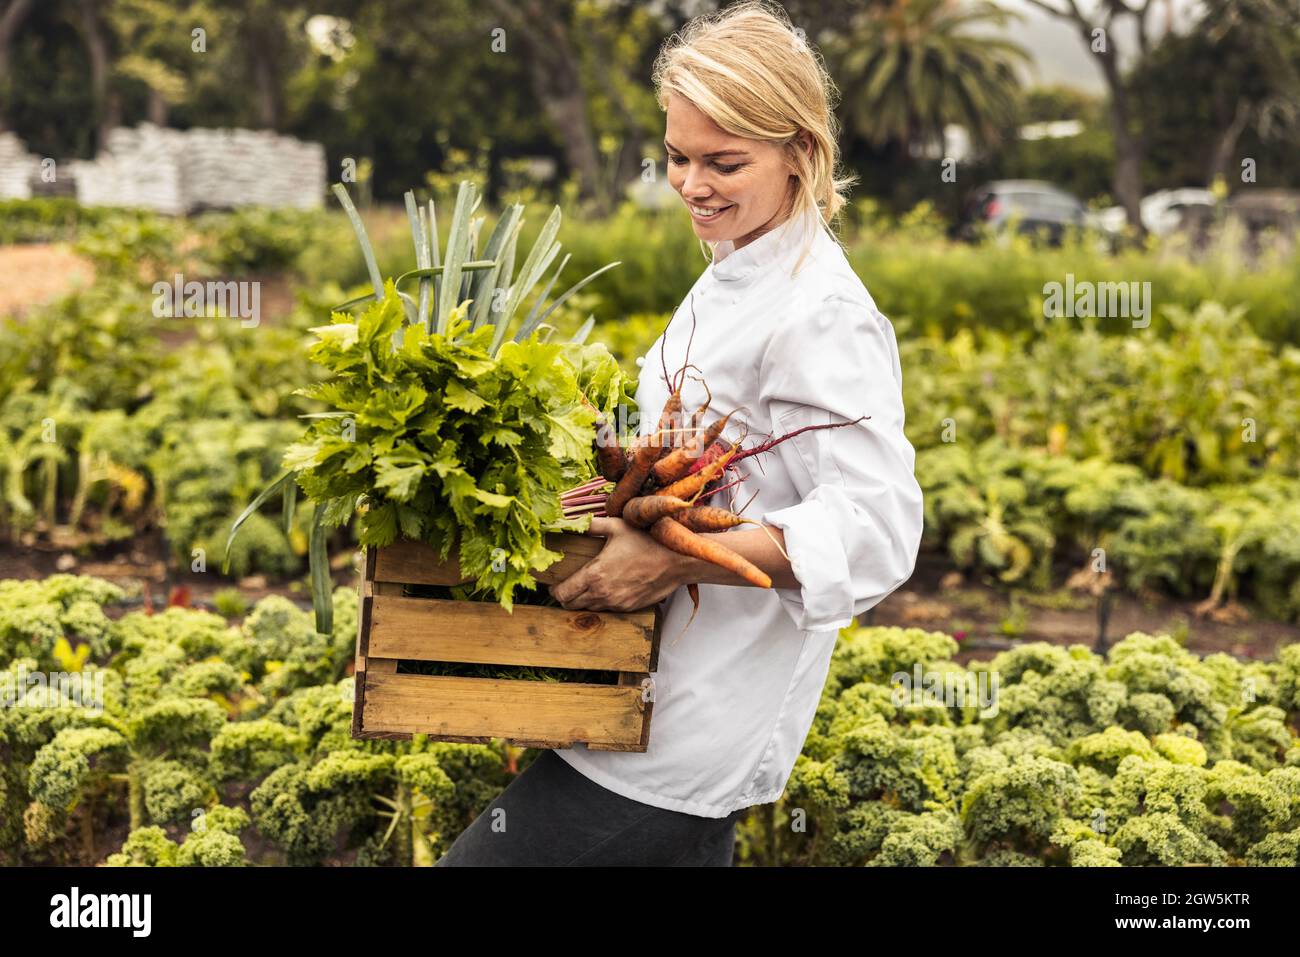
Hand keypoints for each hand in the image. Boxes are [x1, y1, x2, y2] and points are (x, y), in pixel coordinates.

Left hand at [549, 517, 681, 611]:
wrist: (677, 560)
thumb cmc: (648, 541)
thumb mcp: (616, 526)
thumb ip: (590, 525)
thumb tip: (571, 521)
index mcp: (595, 574)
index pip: (563, 593)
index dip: (554, 591)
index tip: (554, 585)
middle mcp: (603, 593)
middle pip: (571, 605)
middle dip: (566, 597)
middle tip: (567, 586)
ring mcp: (617, 603)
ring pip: (589, 609)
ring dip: (584, 600)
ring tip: (587, 586)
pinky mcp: (629, 608)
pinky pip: (607, 609)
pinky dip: (602, 602)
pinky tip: (607, 588)